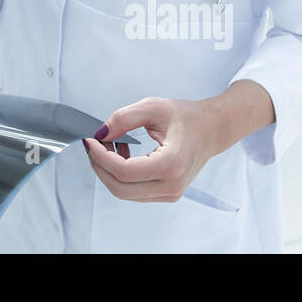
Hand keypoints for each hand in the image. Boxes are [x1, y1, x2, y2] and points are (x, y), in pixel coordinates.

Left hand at [81, 96, 223, 203]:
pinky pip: (134, 190)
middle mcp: (171, 186)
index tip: (90, 140)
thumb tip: (100, 133)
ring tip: (110, 144)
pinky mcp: (167, 194)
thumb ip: (122, 119)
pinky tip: (122, 152)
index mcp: (170, 164)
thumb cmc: (187, 117)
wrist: (212, 130)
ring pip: (124, 192)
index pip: (123, 171)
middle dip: (99, 166)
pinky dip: (120, 174)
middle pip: (120, 188)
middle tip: (93, 143)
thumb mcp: (152, 108)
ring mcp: (170, 193)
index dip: (100, 156)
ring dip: (109, 170)